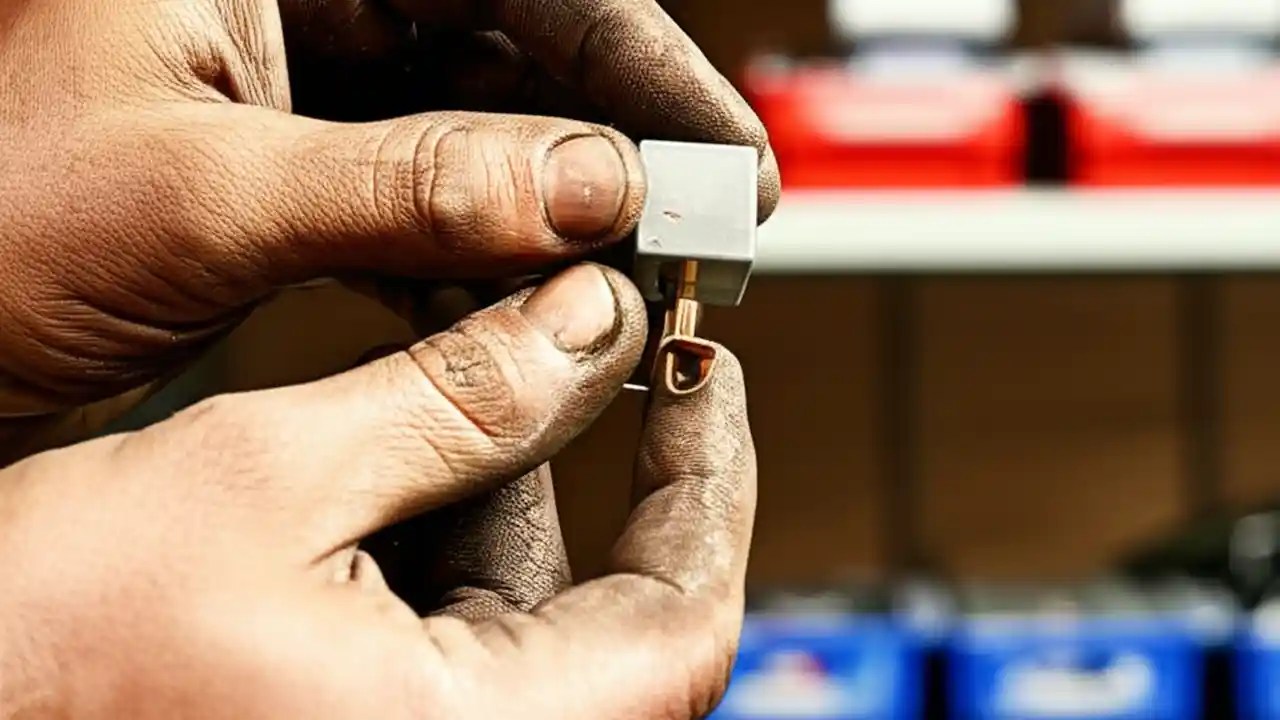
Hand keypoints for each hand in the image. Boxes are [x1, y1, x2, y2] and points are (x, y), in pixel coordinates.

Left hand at [0, 0, 777, 455]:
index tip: (706, 147)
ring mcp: (296, 94)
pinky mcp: (296, 178)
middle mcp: (284, 4)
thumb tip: (584, 183)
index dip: (629, 53)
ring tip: (625, 279)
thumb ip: (407, 187)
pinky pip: (429, 203)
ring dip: (558, 214)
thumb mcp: (196, 198)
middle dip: (610, 141)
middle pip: (511, 45)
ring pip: (480, 131)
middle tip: (692, 225)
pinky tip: (532, 304)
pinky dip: (488, 261)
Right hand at [0, 265, 757, 718]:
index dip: (715, 489)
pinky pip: (454, 637)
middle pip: (612, 615)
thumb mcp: (270, 478)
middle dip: (595, 463)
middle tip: (585, 343)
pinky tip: (408, 446)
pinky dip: (444, 535)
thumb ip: (456, 400)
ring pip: (526, 614)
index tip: (707, 385)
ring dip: (507, 485)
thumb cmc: (43, 656)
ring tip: (477, 369)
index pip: (685, 627)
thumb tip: (584, 326)